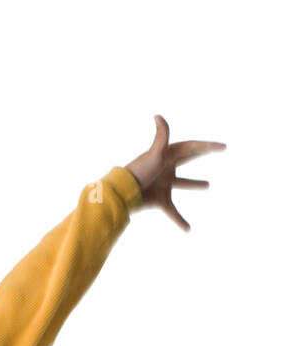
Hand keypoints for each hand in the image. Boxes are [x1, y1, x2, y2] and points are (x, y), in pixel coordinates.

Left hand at [124, 115, 225, 231]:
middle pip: (188, 160)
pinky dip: (179, 220)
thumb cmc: (138, 172)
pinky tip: (188, 229)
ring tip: (207, 185)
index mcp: (168, 156)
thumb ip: (161, 136)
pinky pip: (172, 211)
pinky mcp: (159, 200)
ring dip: (194, 184)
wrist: (122, 195)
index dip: (207, 146)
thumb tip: (158, 116)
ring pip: (183, 184)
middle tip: (218, 149)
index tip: (223, 147)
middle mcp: (166, 169)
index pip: (191, 148)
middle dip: (202, 154)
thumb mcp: (154, 154)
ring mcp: (163, 185)